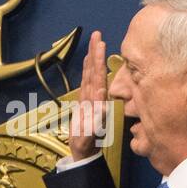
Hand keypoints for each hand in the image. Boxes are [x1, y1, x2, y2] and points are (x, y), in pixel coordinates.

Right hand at [68, 30, 107, 160]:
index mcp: (95, 100)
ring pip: (91, 75)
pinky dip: (88, 75)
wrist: (84, 152)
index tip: (100, 43)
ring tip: (96, 43)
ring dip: (93, 59)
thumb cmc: (88, 142)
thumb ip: (97, 118)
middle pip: (94, 71)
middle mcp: (93, 97)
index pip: (98, 75)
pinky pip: (87, 85)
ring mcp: (89, 100)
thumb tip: (102, 100)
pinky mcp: (84, 104)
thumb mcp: (91, 132)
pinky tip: (90, 66)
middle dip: (96, 53)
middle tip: (97, 35)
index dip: (98, 59)